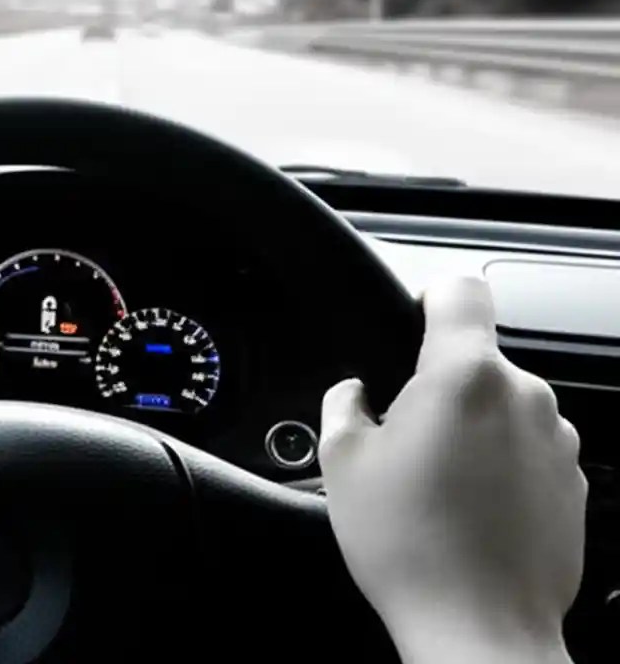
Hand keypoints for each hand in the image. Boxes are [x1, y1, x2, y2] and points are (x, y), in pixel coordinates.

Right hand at [320, 278, 584, 663]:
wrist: (479, 628)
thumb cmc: (410, 546)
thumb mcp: (343, 463)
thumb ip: (344, 404)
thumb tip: (355, 392)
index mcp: (463, 376)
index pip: (459, 288)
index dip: (430, 297)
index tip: (413, 323)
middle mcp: (524, 396)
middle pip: (478, 360)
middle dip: (440, 388)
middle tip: (404, 443)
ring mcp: (559, 441)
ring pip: (504, 408)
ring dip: (473, 431)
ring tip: (437, 488)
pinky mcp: (575, 483)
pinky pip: (529, 452)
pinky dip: (501, 469)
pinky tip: (470, 513)